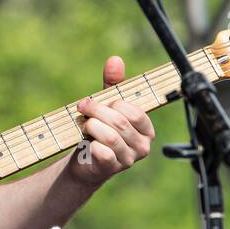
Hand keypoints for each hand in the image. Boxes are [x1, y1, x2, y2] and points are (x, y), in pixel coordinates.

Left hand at [65, 55, 154, 187]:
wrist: (84, 160)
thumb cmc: (99, 130)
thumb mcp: (107, 105)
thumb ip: (113, 84)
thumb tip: (115, 59)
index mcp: (146, 129)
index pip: (135, 112)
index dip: (113, 104)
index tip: (95, 101)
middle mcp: (143, 146)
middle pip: (120, 122)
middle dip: (96, 111)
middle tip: (82, 108)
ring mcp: (129, 159)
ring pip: (110, 136)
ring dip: (92, 127)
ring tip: (85, 126)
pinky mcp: (112, 169)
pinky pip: (102, 152)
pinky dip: (90, 144)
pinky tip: (87, 143)